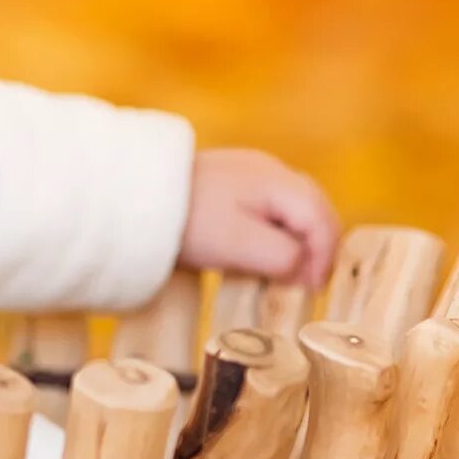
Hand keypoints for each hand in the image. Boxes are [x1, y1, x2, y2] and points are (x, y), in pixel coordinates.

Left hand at [179, 148, 340, 292]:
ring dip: (298, 240)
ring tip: (287, 272)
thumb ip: (282, 256)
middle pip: (314, 209)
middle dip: (318, 247)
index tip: (313, 289)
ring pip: (293, 209)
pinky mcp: (231, 182)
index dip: (324, 257)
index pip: (322, 219)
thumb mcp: (239, 246)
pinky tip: (261, 251)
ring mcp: (251, 172)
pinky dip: (276, 231)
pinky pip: (269, 207)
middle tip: (308, 283)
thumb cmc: (189, 223)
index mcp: (279, 182)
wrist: (133, 197)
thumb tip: (304, 268)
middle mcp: (271, 169)